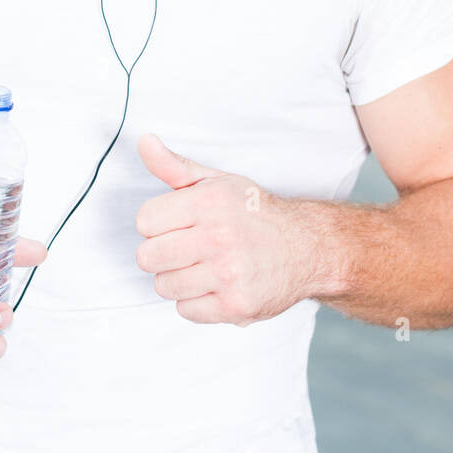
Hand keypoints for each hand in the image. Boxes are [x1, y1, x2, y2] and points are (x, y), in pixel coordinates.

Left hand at [134, 133, 318, 325]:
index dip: (158, 223)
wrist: (307, 247)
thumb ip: (174, 166)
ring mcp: (228, 275)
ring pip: (164, 286)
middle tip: (187, 247)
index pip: (144, 221)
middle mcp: (219, 237)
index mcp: (210, 202)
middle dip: (162, 253)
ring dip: (178, 278)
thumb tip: (144, 142)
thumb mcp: (217, 182)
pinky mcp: (235, 306)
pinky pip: (185, 310)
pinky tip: (216, 284)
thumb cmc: (256, 213)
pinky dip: (197, 301)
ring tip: (203, 266)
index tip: (177, 223)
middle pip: (147, 257)